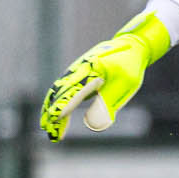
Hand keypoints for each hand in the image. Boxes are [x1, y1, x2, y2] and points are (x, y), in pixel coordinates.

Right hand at [40, 12, 170, 140]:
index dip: (63, 106)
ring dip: (51, 110)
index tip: (55, 120)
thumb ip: (108, 103)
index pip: (74, 90)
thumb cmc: (130, 66)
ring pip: (57, 92)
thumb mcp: (125, 85)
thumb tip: (93, 127)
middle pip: (61, 92)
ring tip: (47, 128)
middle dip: (53, 112)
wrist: (131, 45)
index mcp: (92, 68)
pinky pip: (62, 91)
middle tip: (49, 132)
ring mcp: (75, 71)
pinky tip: (53, 118)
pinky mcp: (75, 75)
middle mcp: (79, 68)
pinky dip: (56, 104)